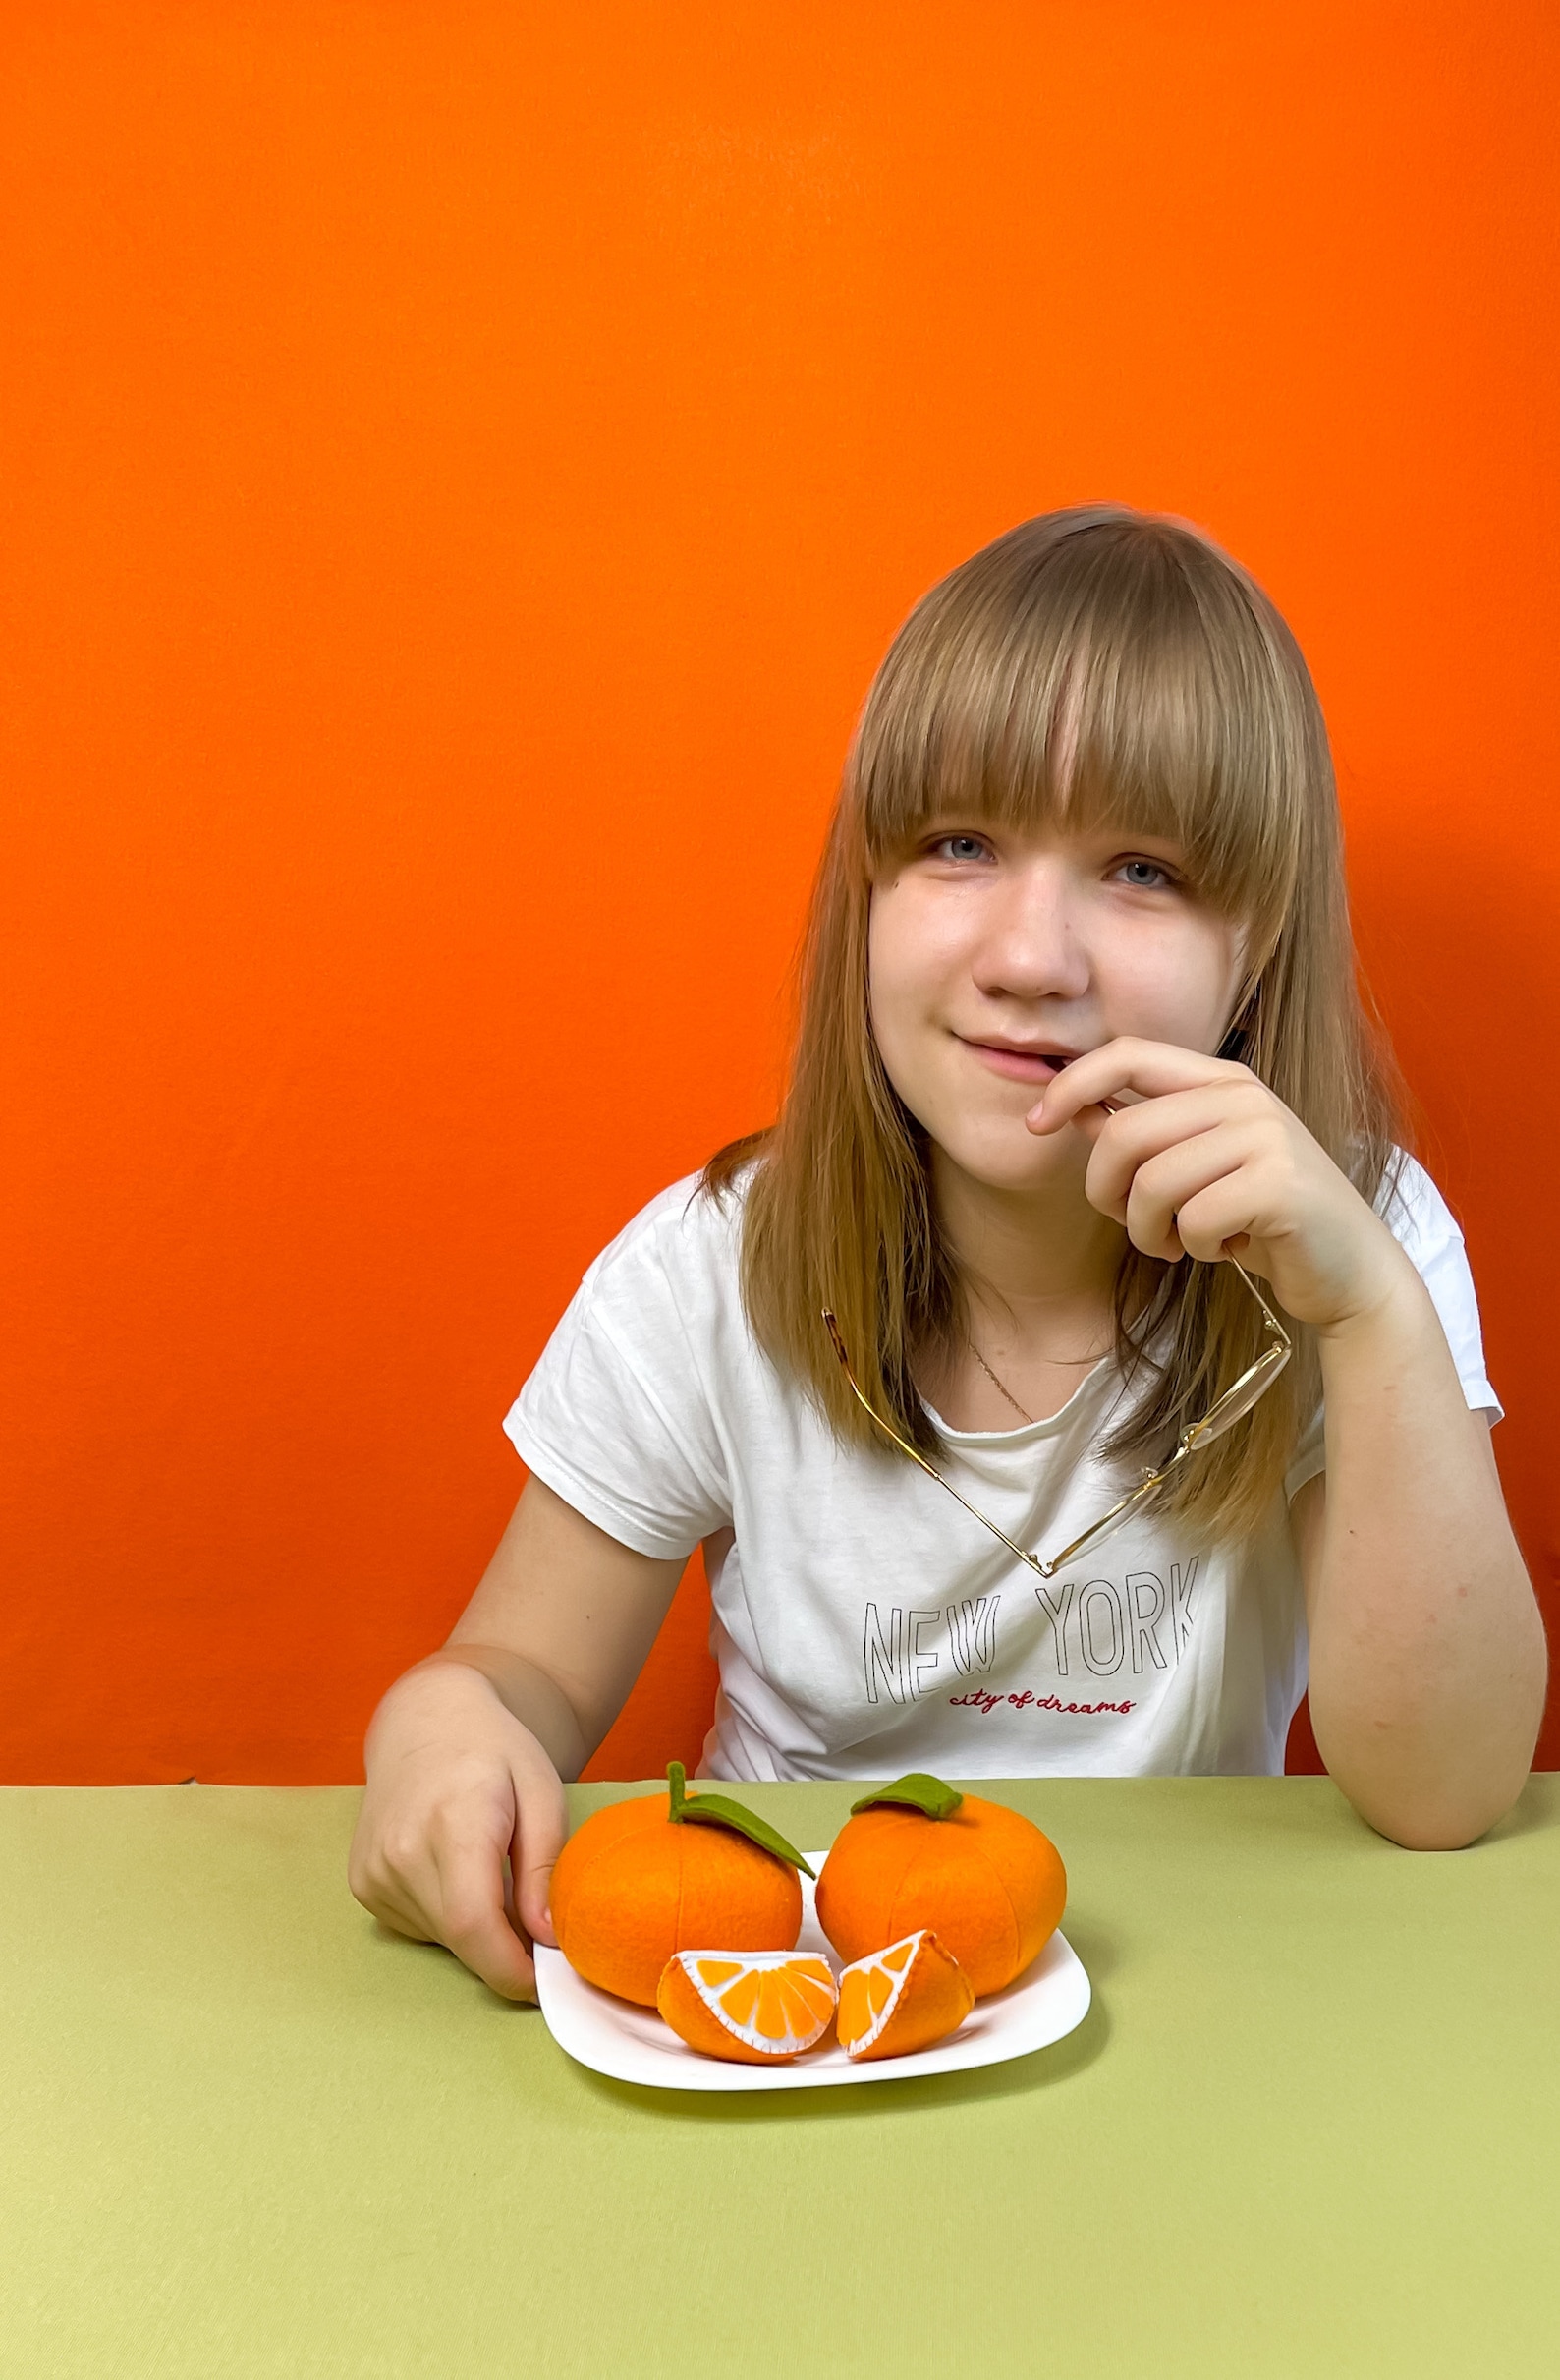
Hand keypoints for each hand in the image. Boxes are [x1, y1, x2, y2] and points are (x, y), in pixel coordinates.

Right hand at [348, 1661, 567, 2001]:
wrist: (428, 1720)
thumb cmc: (497, 1751)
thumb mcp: (542, 1793)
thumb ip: (545, 1867)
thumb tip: (547, 1940)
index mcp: (453, 1821)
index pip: (473, 1921)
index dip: (510, 1967)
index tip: (544, 1982)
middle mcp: (401, 1850)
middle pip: (459, 1936)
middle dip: (503, 1949)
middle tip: (534, 1921)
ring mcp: (374, 1869)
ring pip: (440, 1938)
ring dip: (476, 1930)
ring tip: (491, 1873)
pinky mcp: (362, 1883)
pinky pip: (417, 1927)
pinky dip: (447, 1918)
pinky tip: (455, 1871)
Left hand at [1026, 1037, 1409, 1331]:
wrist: (1349, 1270)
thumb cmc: (1263, 1219)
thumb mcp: (1199, 1169)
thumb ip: (1145, 1137)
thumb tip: (1076, 1113)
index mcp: (1220, 1080)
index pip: (1126, 1054)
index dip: (1071, 1084)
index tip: (1036, 1123)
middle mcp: (1243, 1097)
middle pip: (1124, 1134)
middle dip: (1108, 1194)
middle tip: (1136, 1225)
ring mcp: (1266, 1136)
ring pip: (1152, 1184)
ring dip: (1151, 1233)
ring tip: (1183, 1244)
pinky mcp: (1279, 1185)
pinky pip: (1193, 1220)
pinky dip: (1197, 1248)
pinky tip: (1227, 1249)